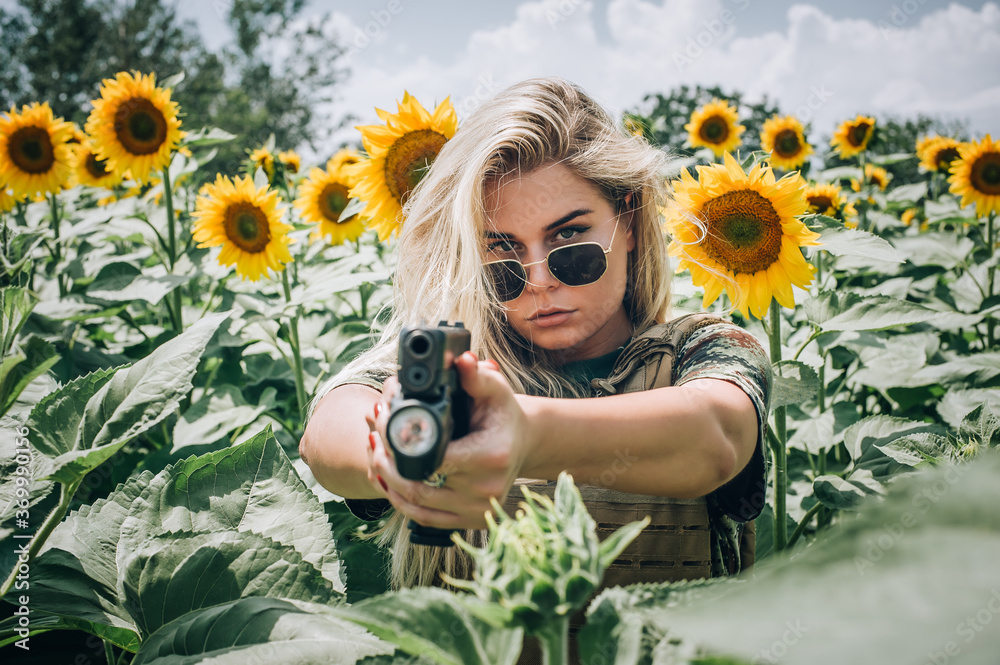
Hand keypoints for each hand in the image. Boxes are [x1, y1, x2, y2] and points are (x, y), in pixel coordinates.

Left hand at [366, 352, 529, 529]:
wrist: (523, 444)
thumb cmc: (503, 415)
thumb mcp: (495, 391)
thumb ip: (476, 376)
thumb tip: (460, 360)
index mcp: (491, 456)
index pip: (436, 457)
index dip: (403, 442)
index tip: (384, 420)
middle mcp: (485, 488)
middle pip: (420, 484)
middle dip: (387, 461)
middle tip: (372, 436)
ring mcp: (477, 509)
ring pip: (417, 504)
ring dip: (389, 480)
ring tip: (376, 454)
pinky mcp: (469, 520)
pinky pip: (425, 518)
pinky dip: (401, 501)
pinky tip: (388, 481)